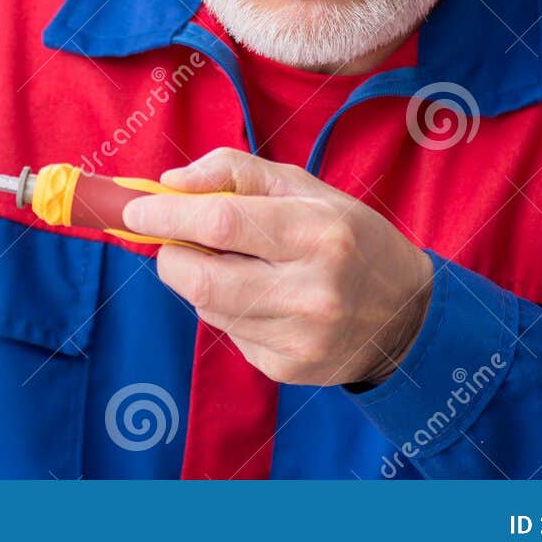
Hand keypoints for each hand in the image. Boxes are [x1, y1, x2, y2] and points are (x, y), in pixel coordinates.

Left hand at [121, 148, 432, 386]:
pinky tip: (263, 299)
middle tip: (176, 240)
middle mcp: (313, 291)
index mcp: (320, 233)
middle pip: (199, 278)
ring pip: (206, 307)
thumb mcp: (304, 186)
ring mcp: (300, 338)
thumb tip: (170, 184)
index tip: (136, 209)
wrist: (404, 316)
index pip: (219, 223)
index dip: (166, 216)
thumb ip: (234, 171)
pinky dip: (227, 309)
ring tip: (240, 266)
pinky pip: (227, 333)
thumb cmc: (345, 235)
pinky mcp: (287, 370)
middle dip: (171, 255)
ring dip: (201, 280)